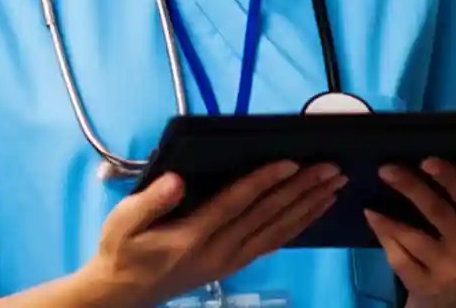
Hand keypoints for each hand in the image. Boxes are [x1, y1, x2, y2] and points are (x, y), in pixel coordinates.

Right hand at [82, 161, 345, 307]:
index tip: (291, 162)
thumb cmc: (122, 252)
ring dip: (307, 206)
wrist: (123, 294)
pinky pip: (272, 243)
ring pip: (277, 230)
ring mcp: (230, 259)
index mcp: (193, 235)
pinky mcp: (234, 263)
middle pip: (267, 215)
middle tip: (330, 168)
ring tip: (333, 185)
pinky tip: (314, 210)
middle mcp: (219, 249)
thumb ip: (150, 202)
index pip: (236, 203)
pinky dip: (297, 225)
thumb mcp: (122, 224)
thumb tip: (176, 180)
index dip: (264, 182)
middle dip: (301, 190)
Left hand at [365, 159, 455, 305]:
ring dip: (389, 216)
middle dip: (410, 187)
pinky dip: (384, 235)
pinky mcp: (425, 284)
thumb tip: (450, 142)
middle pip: (438, 213)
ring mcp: (449, 271)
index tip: (426, 160)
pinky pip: (399, 257)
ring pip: (413, 237)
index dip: (451, 178)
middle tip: (386, 169)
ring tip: (370, 198)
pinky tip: (373, 218)